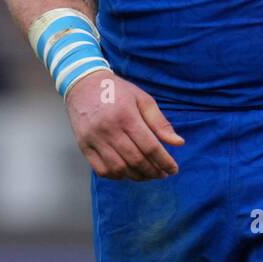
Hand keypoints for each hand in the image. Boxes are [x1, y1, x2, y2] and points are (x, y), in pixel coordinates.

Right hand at [65, 71, 184, 180]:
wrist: (84, 85)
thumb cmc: (118, 91)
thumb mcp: (143, 99)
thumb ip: (160, 123)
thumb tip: (179, 143)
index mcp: (127, 116)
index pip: (150, 147)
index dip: (164, 161)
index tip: (173, 169)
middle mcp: (109, 129)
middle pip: (135, 160)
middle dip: (153, 172)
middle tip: (162, 174)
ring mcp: (94, 139)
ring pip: (119, 168)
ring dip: (137, 176)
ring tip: (148, 175)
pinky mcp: (83, 146)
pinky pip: (101, 170)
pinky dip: (116, 176)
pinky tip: (127, 173)